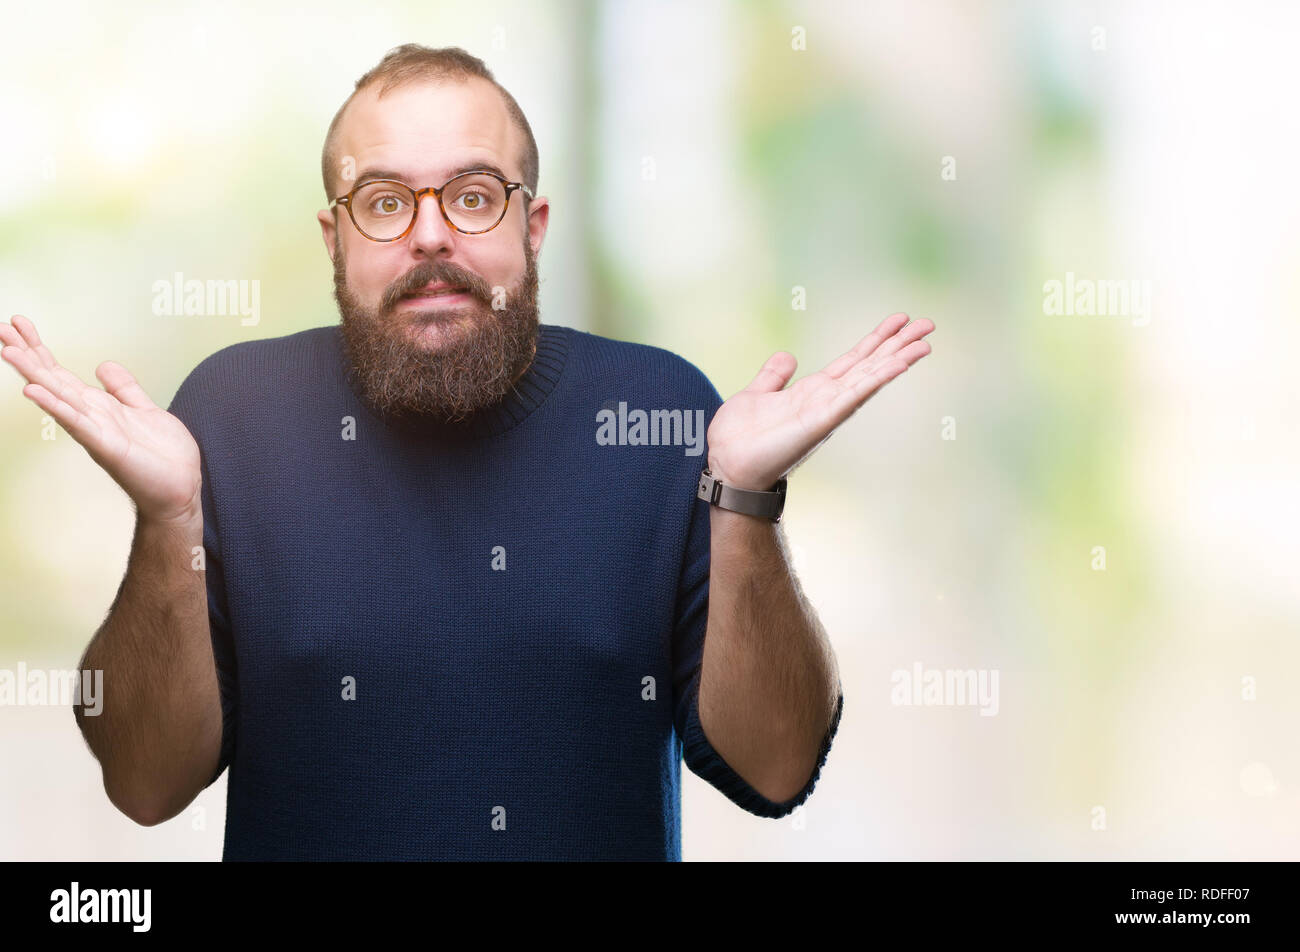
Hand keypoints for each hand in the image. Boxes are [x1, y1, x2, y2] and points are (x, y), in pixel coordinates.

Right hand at [1, 314, 202, 526]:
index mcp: (98, 407)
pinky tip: (33, 391)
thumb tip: (103, 365)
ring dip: (32, 373)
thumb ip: (124, 389)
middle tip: (0, 327)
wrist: (180, 489)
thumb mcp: (145, 410)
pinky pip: (76, 422)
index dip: (40, 348)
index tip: (20, 323)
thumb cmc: (162, 457)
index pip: (61, 373)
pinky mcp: (106, 445)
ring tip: (7, 351)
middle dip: (26, 353)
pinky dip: (54, 406)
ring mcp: (95, 431)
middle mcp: (90, 417)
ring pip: (57, 396)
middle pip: (51, 379)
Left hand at [707, 312, 933, 489]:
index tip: (900, 320)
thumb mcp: (756, 395)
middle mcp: (826, 399)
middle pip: (869, 365)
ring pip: (869, 378)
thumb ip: (773, 376)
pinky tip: (897, 364)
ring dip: (897, 360)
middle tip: (928, 324)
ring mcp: (827, 411)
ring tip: (925, 343)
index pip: (852, 360)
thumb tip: (788, 356)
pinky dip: (876, 379)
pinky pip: (854, 396)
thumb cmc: (739, 438)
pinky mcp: (821, 421)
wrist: (727, 465)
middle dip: (898, 344)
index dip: (876, 340)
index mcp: (812, 391)